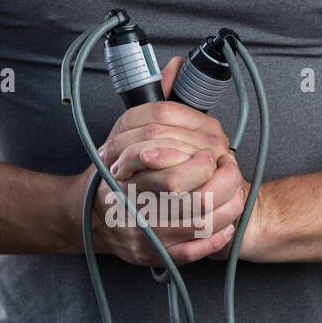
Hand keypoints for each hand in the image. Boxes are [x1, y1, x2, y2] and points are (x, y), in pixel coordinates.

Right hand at [77, 56, 246, 265]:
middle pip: (177, 183)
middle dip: (214, 175)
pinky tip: (225, 225)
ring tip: (234, 193)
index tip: (217, 146)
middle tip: (227, 169)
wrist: (88, 218)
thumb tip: (176, 67)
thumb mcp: (128, 132)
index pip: (159, 146)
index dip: (198, 145)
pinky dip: (215, 239)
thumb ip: (157, 103)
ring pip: (192, 218)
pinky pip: (190, 251)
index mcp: (118, 162)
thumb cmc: (116, 172)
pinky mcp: (147, 256)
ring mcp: (135, 230)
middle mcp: (123, 196)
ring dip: (225, 205)